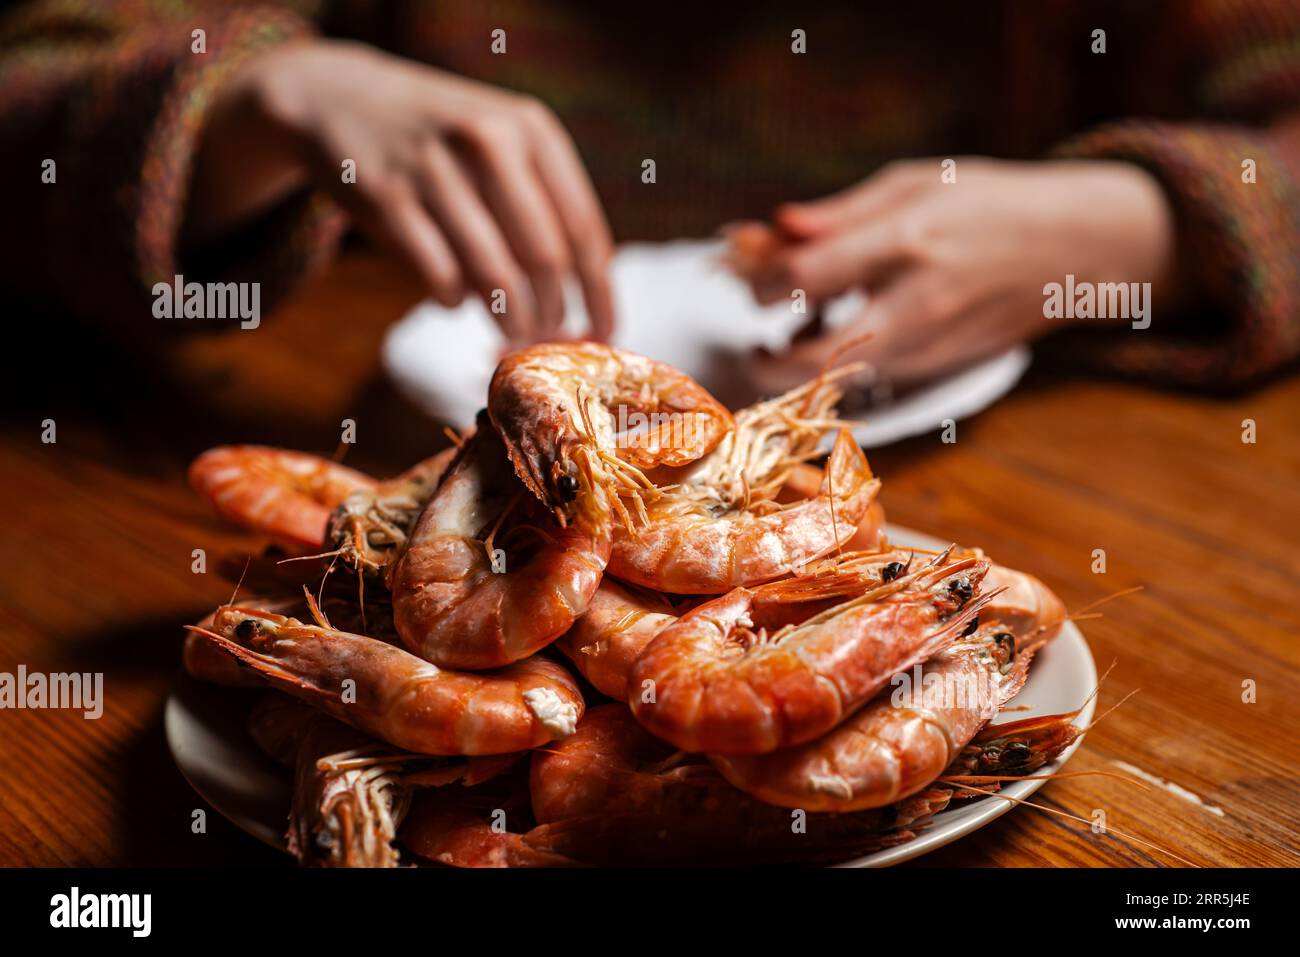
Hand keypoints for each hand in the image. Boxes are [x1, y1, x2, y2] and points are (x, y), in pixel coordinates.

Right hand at [185, 40, 614, 343]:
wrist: (339, 96)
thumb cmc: (441, 141)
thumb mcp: (501, 144)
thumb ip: (542, 206)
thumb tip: (581, 301)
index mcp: (531, 129)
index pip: (584, 228)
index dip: (601, 292)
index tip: (605, 333)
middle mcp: (488, 140)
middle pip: (545, 258)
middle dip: (551, 313)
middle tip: (545, 337)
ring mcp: (435, 167)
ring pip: (494, 274)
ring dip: (508, 319)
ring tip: (510, 333)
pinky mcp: (387, 195)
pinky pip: (439, 275)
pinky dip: (452, 301)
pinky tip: (452, 300)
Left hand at [738, 158, 1178, 389]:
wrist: (1078, 249)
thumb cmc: (991, 202)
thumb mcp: (917, 183)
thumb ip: (841, 213)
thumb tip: (776, 229)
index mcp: (904, 242)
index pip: (802, 278)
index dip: (759, 281)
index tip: (748, 275)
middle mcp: (913, 303)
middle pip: (811, 359)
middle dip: (765, 361)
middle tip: (755, 341)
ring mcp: (928, 345)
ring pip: (837, 378)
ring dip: (802, 364)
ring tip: (797, 327)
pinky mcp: (937, 368)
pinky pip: (869, 376)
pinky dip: (842, 361)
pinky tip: (844, 327)